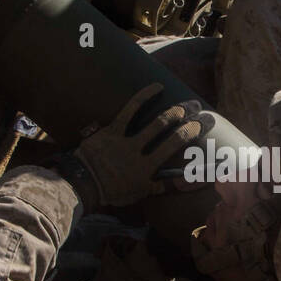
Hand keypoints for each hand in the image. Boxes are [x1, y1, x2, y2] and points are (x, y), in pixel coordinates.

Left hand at [74, 83, 211, 208]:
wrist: (83, 183)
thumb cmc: (111, 190)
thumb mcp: (137, 193)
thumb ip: (157, 187)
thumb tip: (177, 183)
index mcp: (145, 170)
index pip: (172, 150)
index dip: (187, 136)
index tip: (198, 126)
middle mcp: (138, 153)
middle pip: (166, 135)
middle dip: (183, 124)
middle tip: (196, 115)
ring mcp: (124, 140)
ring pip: (152, 124)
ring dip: (169, 114)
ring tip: (181, 108)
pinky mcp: (112, 130)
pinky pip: (129, 110)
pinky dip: (143, 97)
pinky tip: (156, 87)